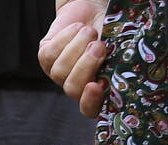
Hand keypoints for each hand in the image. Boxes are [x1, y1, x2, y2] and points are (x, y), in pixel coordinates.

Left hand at [38, 0, 110, 117]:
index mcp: (98, 90)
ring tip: (90, 32)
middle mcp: (76, 86)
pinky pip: (50, 54)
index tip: (96, 85)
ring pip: (60, 71)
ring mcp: (58, 73)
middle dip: (85, 67)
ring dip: (77, 47)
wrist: (98, 7)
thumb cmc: (115, 30)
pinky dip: (65, 37)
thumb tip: (121, 73)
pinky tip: (77, 28)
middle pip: (72, 90)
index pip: (91, 110)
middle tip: (99, 45)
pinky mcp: (45, 56)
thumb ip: (121, 65)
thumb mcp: (121, 48)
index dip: (91, 102)